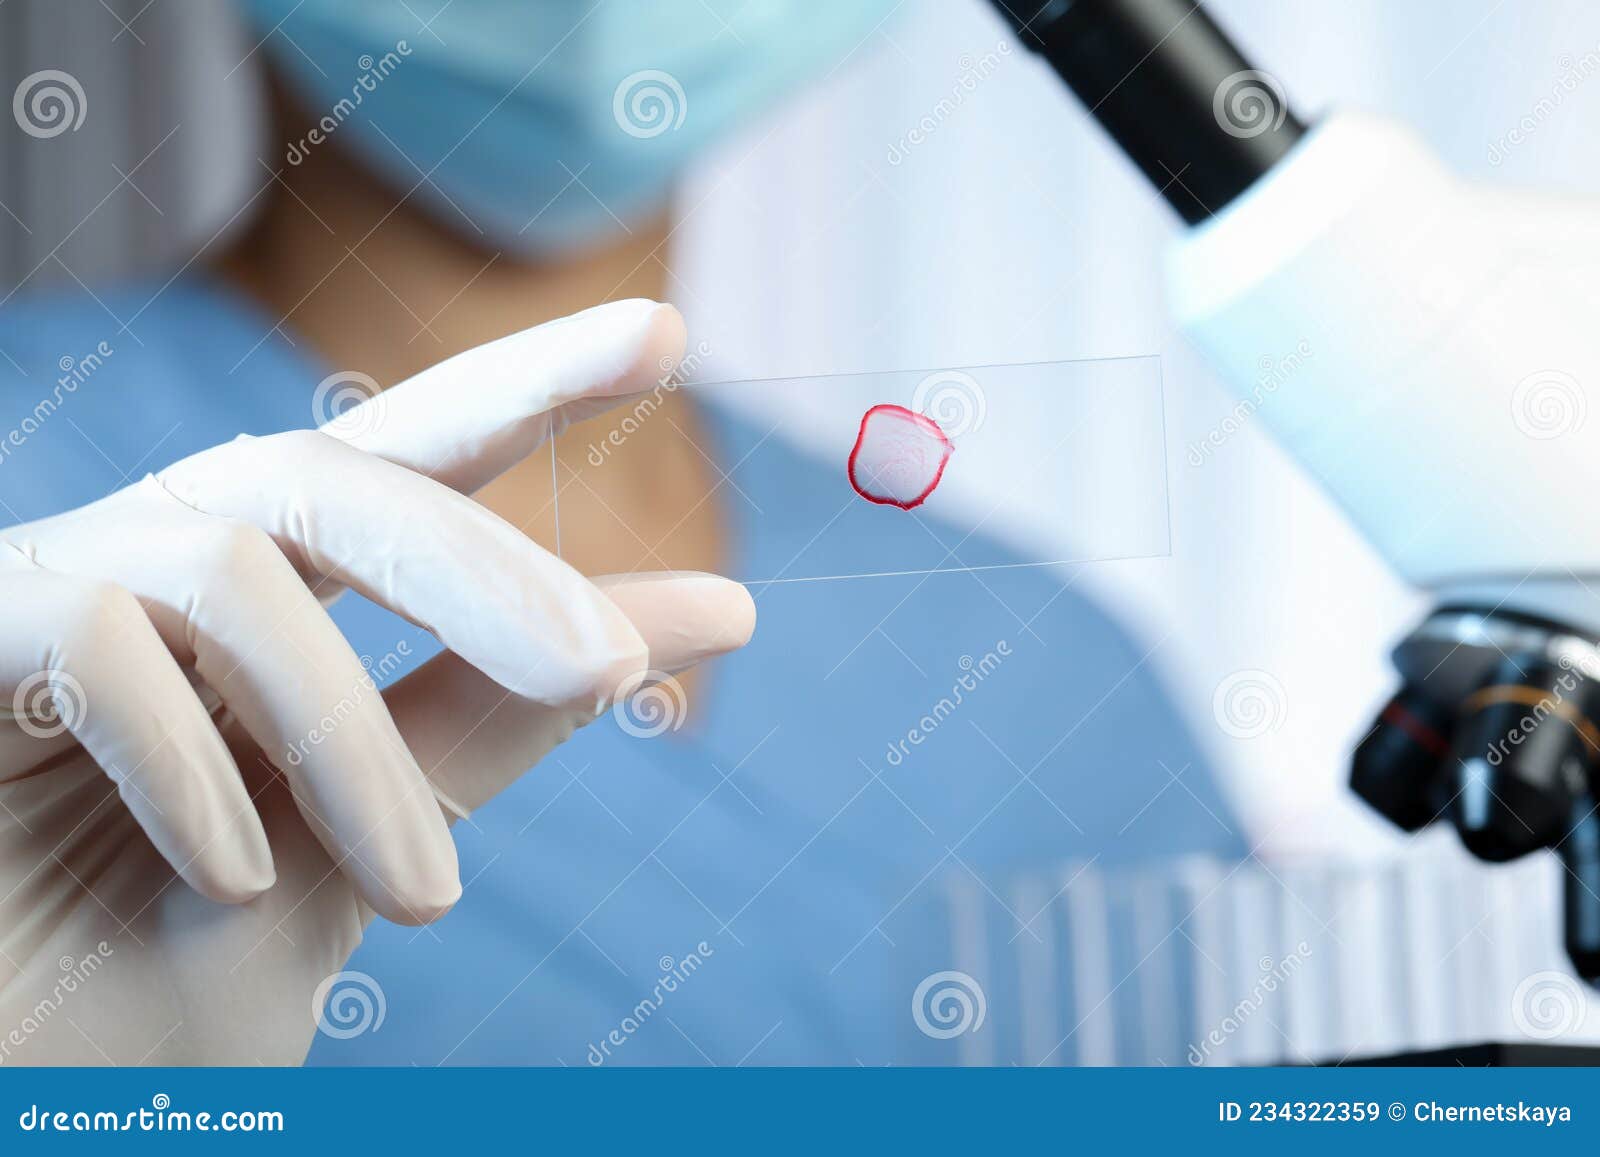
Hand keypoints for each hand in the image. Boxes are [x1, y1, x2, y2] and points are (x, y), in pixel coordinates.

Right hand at [0, 299, 754, 1064]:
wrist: (8, 1084)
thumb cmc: (148, 979)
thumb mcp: (367, 846)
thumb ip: (510, 715)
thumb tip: (718, 605)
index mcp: (271, 596)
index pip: (412, 463)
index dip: (529, 385)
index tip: (665, 334)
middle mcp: (165, 562)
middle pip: (337, 477)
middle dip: (480, 564)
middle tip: (604, 667)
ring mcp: (54, 588)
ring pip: (242, 576)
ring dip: (351, 752)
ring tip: (422, 901)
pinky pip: (104, 649)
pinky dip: (196, 776)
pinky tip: (232, 879)